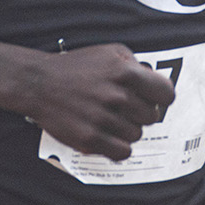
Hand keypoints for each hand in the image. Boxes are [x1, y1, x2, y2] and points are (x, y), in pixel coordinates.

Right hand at [16, 43, 176, 160]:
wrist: (39, 83)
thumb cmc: (77, 67)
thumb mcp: (109, 52)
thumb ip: (135, 65)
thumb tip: (155, 83)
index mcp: (125, 72)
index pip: (166, 94)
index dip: (162, 98)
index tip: (154, 100)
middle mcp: (116, 95)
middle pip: (152, 117)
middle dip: (141, 113)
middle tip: (124, 109)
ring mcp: (103, 119)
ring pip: (137, 135)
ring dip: (127, 129)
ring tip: (110, 119)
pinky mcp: (90, 138)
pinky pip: (123, 152)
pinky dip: (119, 147)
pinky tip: (109, 136)